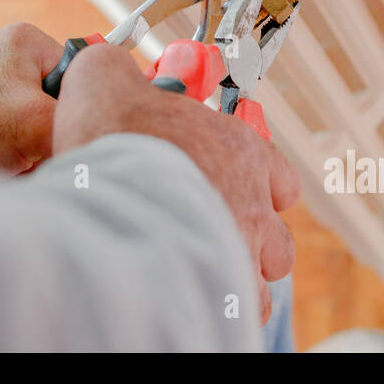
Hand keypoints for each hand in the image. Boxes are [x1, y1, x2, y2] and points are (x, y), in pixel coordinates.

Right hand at [53, 43, 300, 321]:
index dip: (259, 187)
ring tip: (192, 278)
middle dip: (249, 245)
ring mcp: (240, 256)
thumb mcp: (103, 79)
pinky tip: (177, 298)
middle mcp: (252, 207)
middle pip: (276, 240)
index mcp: (239, 152)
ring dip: (232, 282)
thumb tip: (103, 66)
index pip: (280, 177)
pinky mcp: (218, 297)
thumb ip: (111, 70)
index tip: (230, 189)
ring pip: (258, 286)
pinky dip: (209, 310)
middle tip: (207, 239)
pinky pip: (228, 317)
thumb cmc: (115, 141)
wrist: (109, 196)